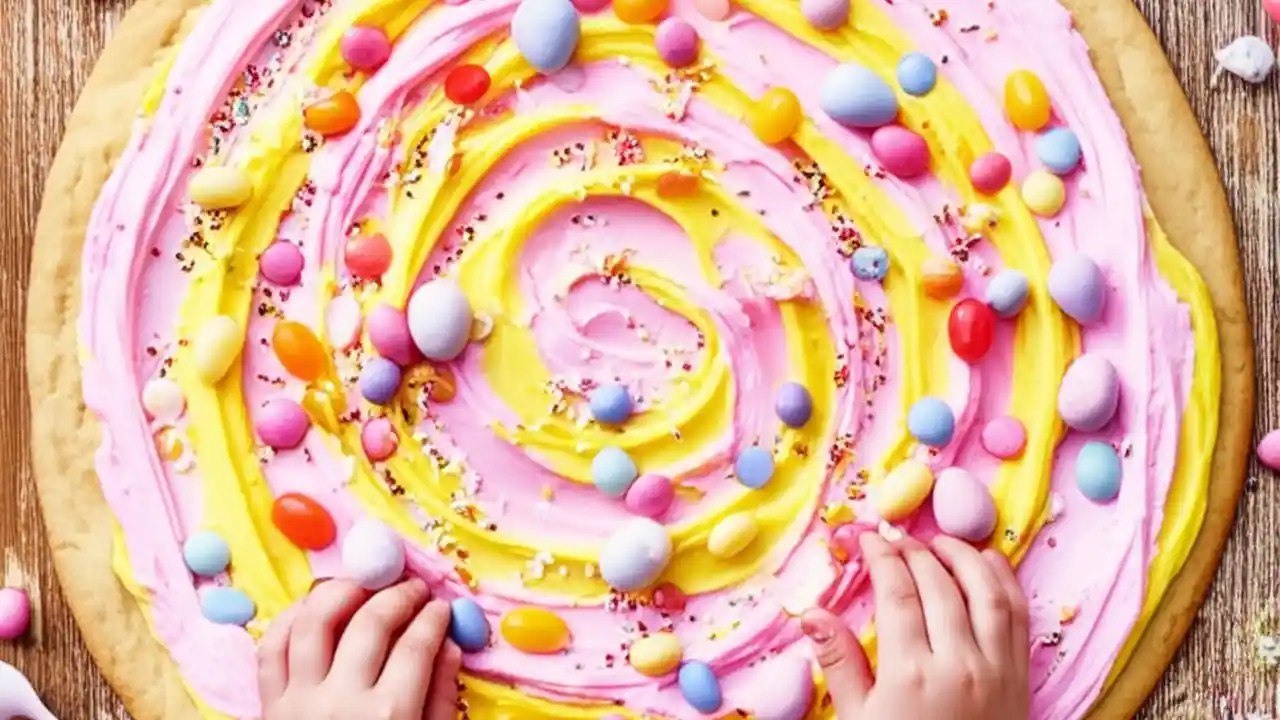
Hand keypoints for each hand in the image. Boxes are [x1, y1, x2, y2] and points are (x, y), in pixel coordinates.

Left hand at [258, 578, 460, 719]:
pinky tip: (313, 608)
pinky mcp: (267, 706)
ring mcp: (298, 700)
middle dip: (399, 595)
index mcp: (389, 717)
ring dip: (343, 591)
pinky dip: (290, 619)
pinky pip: (271, 648)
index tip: (443, 607)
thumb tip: (450, 648)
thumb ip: (441, 700)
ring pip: (314, 622)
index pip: (417, 645)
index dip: (434, 617)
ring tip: (365, 585)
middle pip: (371, 623)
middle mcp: (341, 701)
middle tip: (415, 589)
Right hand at [803, 533, 1029, 719]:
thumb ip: (840, 662)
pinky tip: (987, 564)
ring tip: (939, 541)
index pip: (897, 594)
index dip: (881, 558)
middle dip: (915, 551)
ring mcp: (996, 668)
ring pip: (986, 592)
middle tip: (895, 536)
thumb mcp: (859, 719)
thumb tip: (810, 613)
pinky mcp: (1020, 676)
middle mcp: (959, 664)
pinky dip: (1004, 581)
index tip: (868, 538)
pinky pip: (1018, 615)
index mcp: (911, 673)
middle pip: (938, 585)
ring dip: (962, 556)